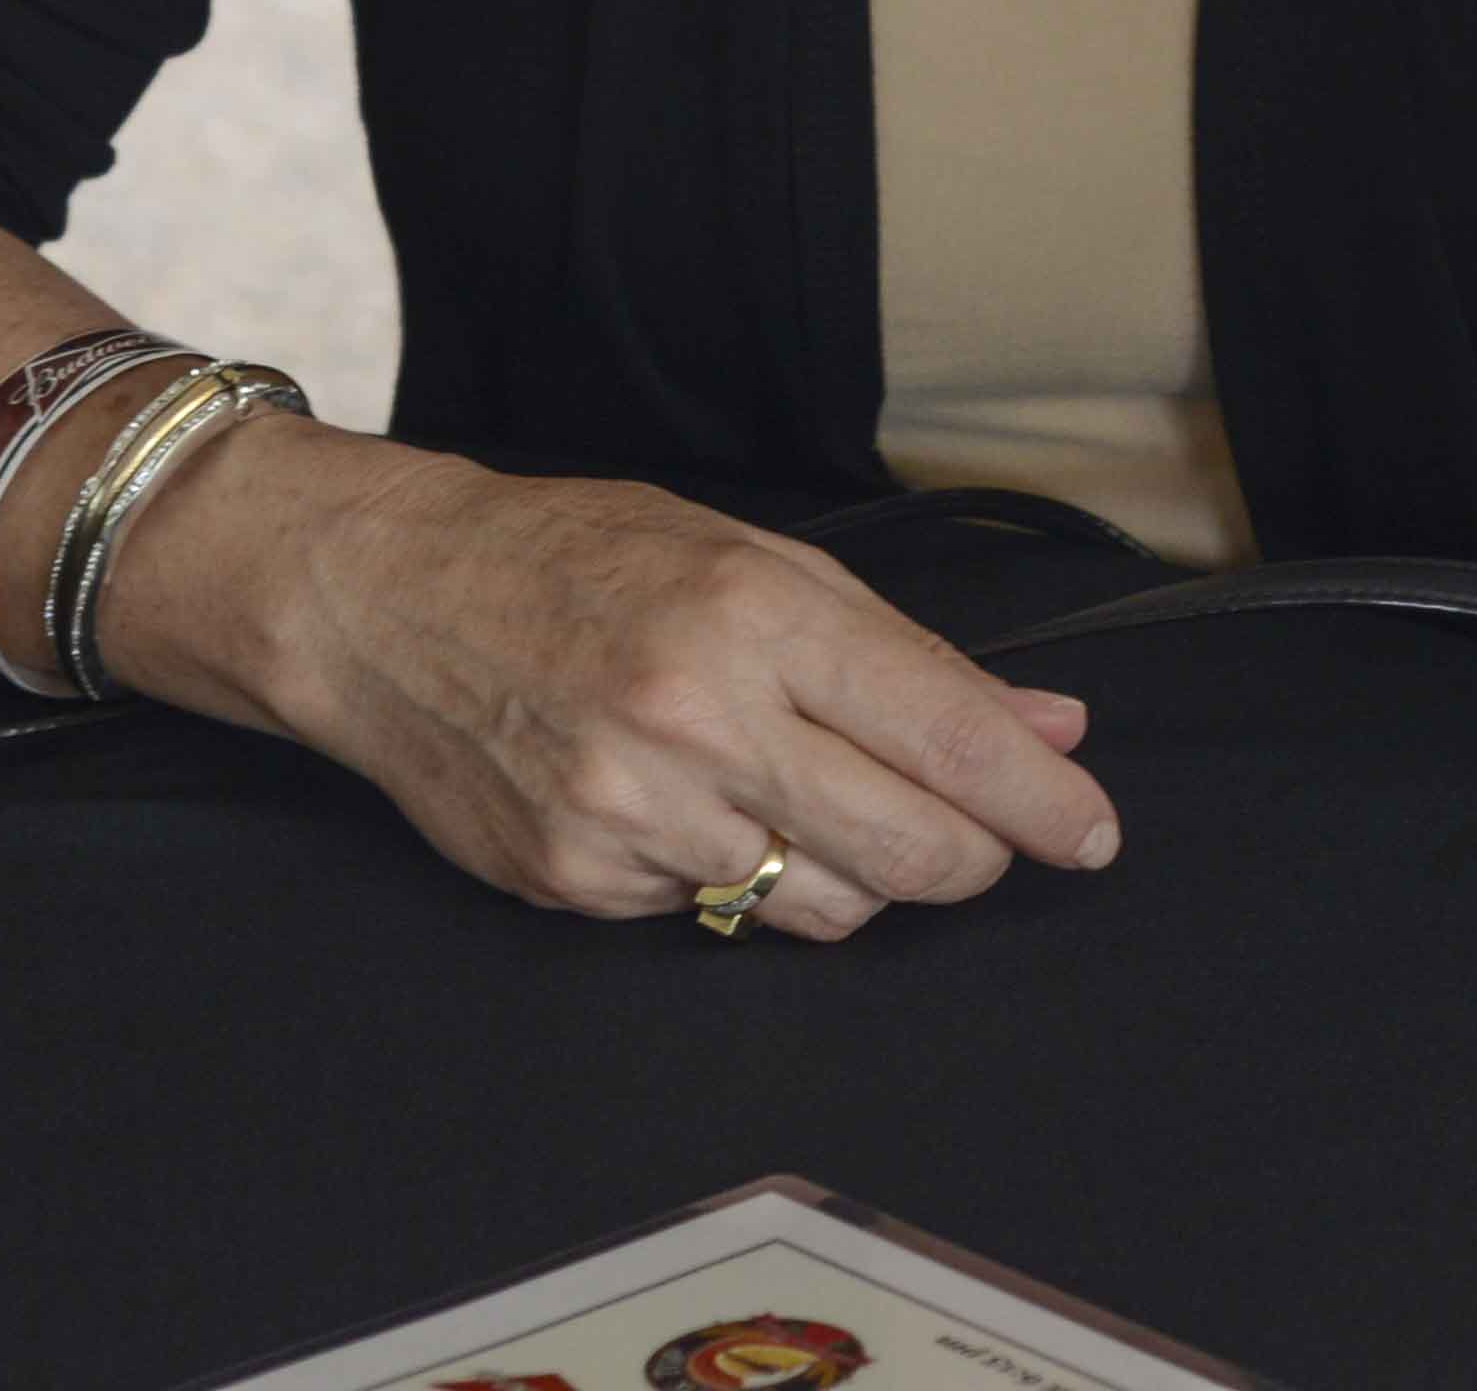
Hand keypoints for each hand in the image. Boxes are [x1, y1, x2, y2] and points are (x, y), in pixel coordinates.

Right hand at [101, 419, 1117, 941]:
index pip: (952, 737)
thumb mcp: (755, 560)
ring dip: (858, 875)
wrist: (385, 598)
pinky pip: (716, 918)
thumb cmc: (576, 558)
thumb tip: (1045, 727)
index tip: (1091, 829)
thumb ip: (905, 655)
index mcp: (757, 613)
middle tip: (980, 836)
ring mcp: (636, 813)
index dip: (1044, 800)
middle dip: (975, 856)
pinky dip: (733, 879)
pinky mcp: (581, 882)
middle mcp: (700, 719)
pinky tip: (689, 809)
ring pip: (828, 909)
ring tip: (806, 800)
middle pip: (915, 852)